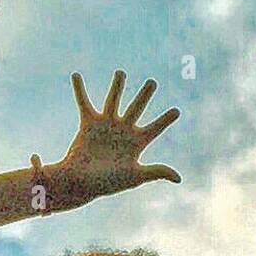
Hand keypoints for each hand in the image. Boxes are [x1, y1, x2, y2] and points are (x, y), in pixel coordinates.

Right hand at [46, 70, 181, 198]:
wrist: (81, 182)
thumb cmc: (107, 183)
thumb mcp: (135, 176)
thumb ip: (156, 172)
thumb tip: (179, 178)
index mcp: (136, 143)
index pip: (155, 128)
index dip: (165, 119)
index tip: (177, 111)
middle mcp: (122, 131)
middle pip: (137, 108)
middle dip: (144, 95)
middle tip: (152, 82)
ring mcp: (105, 126)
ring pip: (113, 100)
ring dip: (117, 86)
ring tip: (121, 72)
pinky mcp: (88, 123)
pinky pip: (84, 102)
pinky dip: (79, 89)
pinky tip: (76, 75)